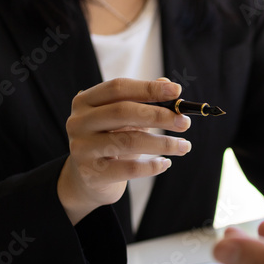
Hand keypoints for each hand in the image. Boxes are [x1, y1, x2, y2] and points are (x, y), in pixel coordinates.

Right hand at [58, 77, 192, 224]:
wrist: (89, 180)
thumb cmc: (111, 142)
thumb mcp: (125, 120)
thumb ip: (143, 101)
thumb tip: (168, 84)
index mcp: (85, 101)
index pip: (118, 88)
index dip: (148, 88)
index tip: (177, 91)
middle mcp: (78, 122)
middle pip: (122, 112)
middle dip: (159, 116)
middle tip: (185, 122)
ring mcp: (82, 148)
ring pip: (129, 141)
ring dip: (163, 143)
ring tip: (184, 146)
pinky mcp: (91, 174)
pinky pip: (129, 169)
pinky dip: (152, 166)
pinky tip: (166, 163)